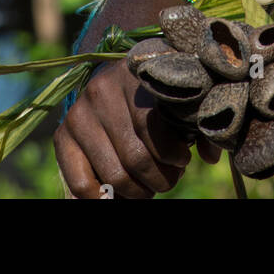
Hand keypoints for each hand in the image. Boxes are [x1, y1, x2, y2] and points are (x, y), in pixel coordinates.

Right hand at [54, 59, 219, 198]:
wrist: (112, 76)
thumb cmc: (153, 91)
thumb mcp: (174, 96)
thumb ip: (194, 122)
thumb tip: (211, 156)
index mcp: (133, 74)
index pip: (153, 126)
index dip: (172, 153)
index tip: (183, 160)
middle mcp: (101, 90)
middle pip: (135, 156)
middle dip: (159, 179)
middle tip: (169, 180)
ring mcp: (80, 112)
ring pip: (114, 174)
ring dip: (138, 192)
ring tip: (150, 188)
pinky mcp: (63, 133)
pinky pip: (80, 182)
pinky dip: (102, 199)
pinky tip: (119, 197)